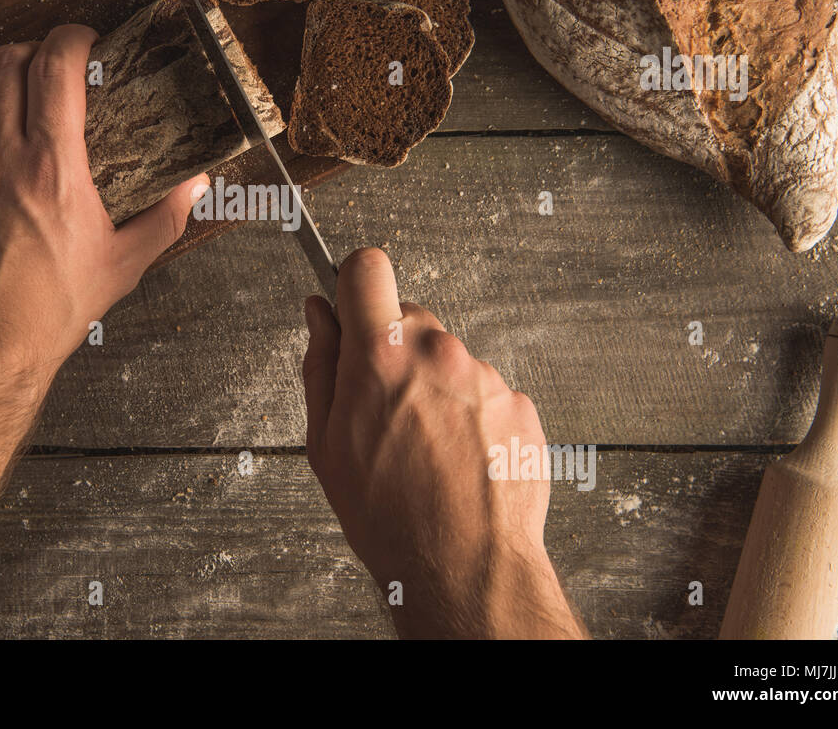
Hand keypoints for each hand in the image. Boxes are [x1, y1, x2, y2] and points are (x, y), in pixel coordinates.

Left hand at [0, 26, 207, 422]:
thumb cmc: (51, 313)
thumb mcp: (123, 265)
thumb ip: (165, 217)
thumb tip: (198, 186)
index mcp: (53, 167)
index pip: (57, 66)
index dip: (72, 38)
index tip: (84, 41)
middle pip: (8, 62)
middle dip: (34, 52)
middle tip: (50, 68)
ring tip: (9, 94)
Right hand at [302, 248, 583, 638]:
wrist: (463, 568)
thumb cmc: (389, 516)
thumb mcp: (325, 444)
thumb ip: (321, 366)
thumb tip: (319, 315)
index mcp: (381, 355)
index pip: (367, 269)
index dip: (354, 284)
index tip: (351, 305)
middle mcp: (438, 353)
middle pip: (410, 317)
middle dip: (393, 350)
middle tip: (382, 411)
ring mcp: (485, 377)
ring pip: (449, 359)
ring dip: (434, 389)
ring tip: (424, 451)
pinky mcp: (518, 403)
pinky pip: (484, 392)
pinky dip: (470, 417)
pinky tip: (458, 462)